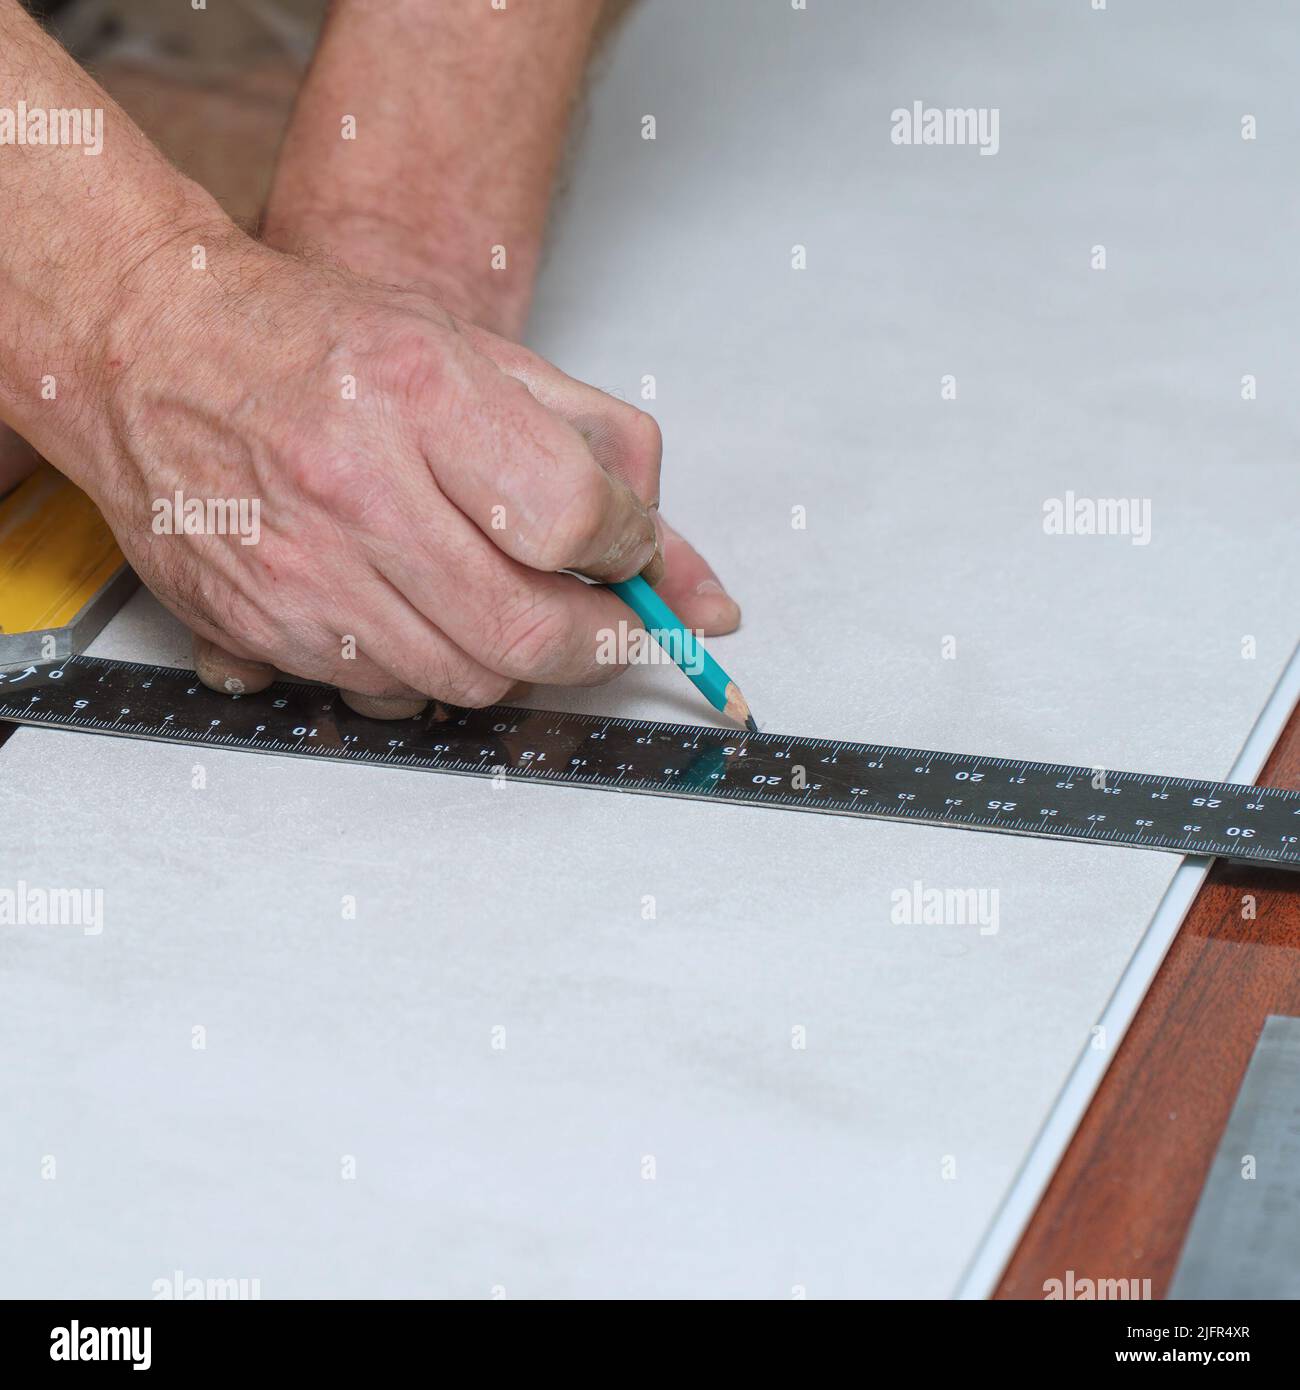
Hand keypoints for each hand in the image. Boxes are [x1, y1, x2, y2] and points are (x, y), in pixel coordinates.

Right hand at [261, 208, 744, 662]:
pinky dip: (434, 666)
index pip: (575, 522)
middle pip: (529, 632)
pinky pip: (389, 691)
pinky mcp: (261, 624)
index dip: (629, 555)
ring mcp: (301, 566)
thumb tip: (703, 589)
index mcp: (422, 394)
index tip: (629, 554)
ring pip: (467, 681)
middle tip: (606, 621)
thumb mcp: (484, 357)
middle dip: (598, 642)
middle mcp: (355, 488)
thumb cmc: (320, 343)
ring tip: (508, 601)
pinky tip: (427, 610)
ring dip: (517, 660)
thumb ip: (612, 463)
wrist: (154, 349)